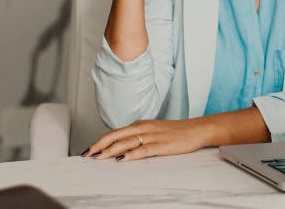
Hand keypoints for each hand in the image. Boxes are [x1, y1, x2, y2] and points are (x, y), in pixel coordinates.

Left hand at [84, 118, 210, 161]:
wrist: (197, 129)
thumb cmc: (176, 132)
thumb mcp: (154, 131)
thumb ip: (139, 136)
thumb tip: (122, 147)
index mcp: (141, 124)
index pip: (115, 132)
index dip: (100, 140)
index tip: (89, 149)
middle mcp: (144, 128)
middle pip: (116, 135)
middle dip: (100, 145)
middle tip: (87, 155)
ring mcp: (152, 136)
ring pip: (127, 142)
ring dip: (111, 150)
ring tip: (98, 158)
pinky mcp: (161, 145)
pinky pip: (143, 150)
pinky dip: (131, 154)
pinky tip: (122, 159)